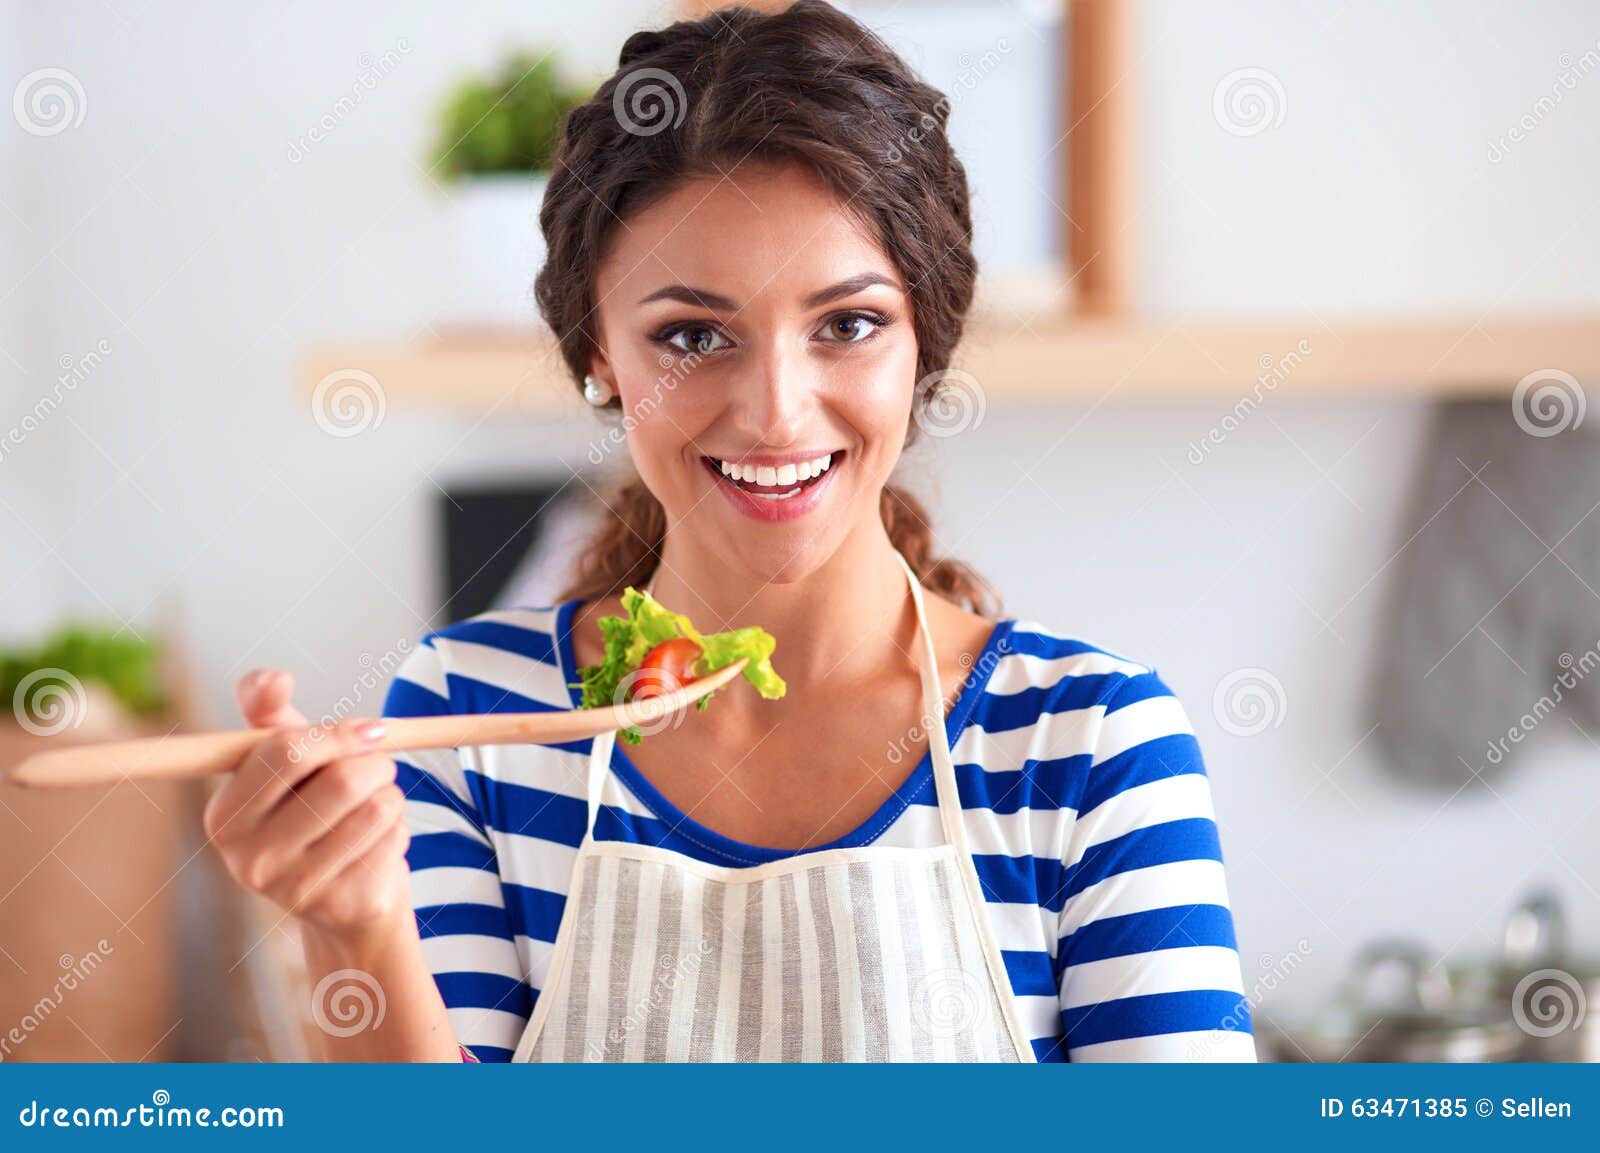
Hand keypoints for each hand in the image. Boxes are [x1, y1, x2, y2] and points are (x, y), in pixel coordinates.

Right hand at [203, 669, 411, 941]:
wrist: (344, 898)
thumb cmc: (310, 810)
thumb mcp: (285, 762)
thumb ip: (269, 713)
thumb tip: (271, 679)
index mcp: (224, 816)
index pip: (285, 752)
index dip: (338, 732)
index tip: (369, 729)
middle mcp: (249, 860)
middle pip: (342, 780)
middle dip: (376, 763)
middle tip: (379, 768)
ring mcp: (295, 890)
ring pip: (377, 807)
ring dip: (391, 795)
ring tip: (376, 806)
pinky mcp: (342, 906)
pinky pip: (394, 838)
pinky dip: (399, 829)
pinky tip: (377, 844)